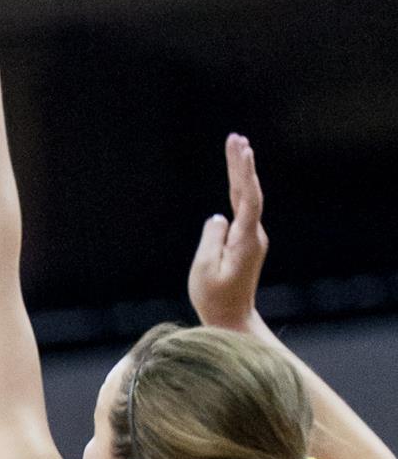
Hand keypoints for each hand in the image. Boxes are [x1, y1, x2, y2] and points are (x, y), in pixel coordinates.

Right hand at [189, 134, 267, 330]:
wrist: (231, 321)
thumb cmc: (215, 299)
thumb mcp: (205, 269)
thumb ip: (211, 238)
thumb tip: (218, 218)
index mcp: (245, 240)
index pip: (248, 199)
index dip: (244, 172)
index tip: (242, 149)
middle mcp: (253, 236)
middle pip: (248, 193)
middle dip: (241, 164)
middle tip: (236, 137)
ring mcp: (251, 239)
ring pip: (245, 199)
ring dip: (240, 172)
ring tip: (237, 145)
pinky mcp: (245, 243)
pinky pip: (241, 210)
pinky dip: (238, 189)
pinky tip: (236, 176)